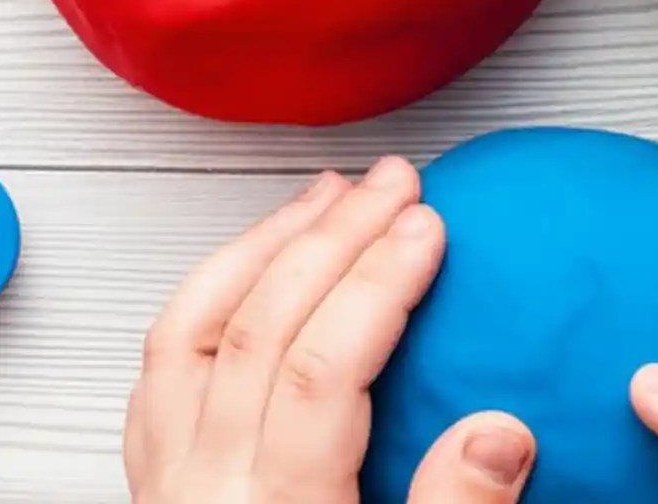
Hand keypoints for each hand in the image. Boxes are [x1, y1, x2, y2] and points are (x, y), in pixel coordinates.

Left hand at [124, 158, 536, 503]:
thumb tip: (499, 431)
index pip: (321, 367)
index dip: (376, 282)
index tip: (427, 225)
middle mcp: (208, 486)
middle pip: (258, 327)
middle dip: (331, 237)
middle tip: (393, 184)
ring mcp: (170, 479)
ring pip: (193, 329)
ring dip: (262, 246)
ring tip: (321, 195)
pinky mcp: (158, 481)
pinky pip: (163, 363)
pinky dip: (207, 293)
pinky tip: (246, 268)